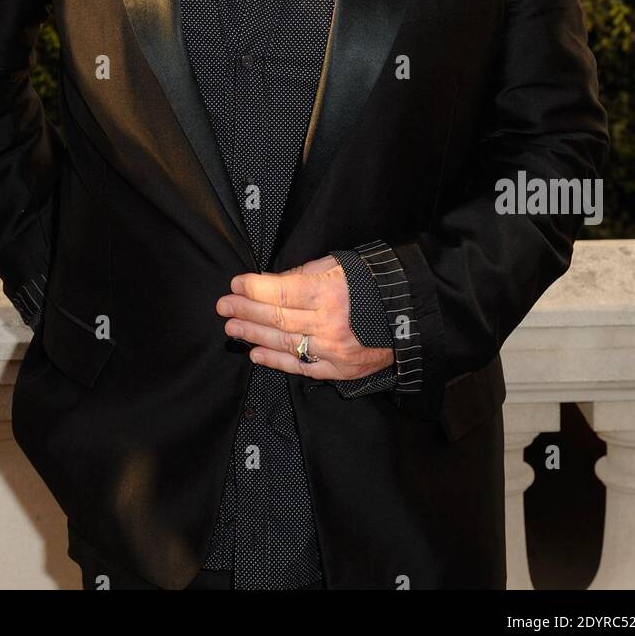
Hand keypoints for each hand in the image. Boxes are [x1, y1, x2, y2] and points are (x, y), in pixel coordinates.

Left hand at [215, 254, 393, 379]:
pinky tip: (256, 353)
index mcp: (329, 292)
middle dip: (246, 310)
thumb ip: (304, 274)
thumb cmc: (374, 284)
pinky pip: (301, 367)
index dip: (253, 288)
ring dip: (254, 335)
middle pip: (277, 318)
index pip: (280, 291)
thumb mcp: (340, 265)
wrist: (410, 317)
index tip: (236, 284)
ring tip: (232, 327)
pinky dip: (275, 361)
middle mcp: (329, 324)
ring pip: (284, 343)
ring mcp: (333, 350)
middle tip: (224, 306)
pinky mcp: (339, 370)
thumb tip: (271, 283)